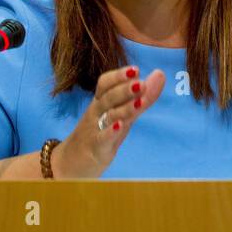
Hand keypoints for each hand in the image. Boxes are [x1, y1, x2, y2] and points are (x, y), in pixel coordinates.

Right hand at [52, 65, 166, 178]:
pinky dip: (110, 131)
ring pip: (108, 116)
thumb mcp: (122, 113)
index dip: (119, 76)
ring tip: (140, 101)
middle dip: (124, 89)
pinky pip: (102, 138)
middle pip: (108, 97)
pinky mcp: (96, 148)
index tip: (135, 69)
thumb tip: (160, 74)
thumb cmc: (101, 132)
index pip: (105, 83)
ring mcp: (94, 129)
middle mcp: (96, 112)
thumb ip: (141, 96)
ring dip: (124, 108)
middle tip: (141, 83)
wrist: (72, 161)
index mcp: (101, 101)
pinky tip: (120, 125)